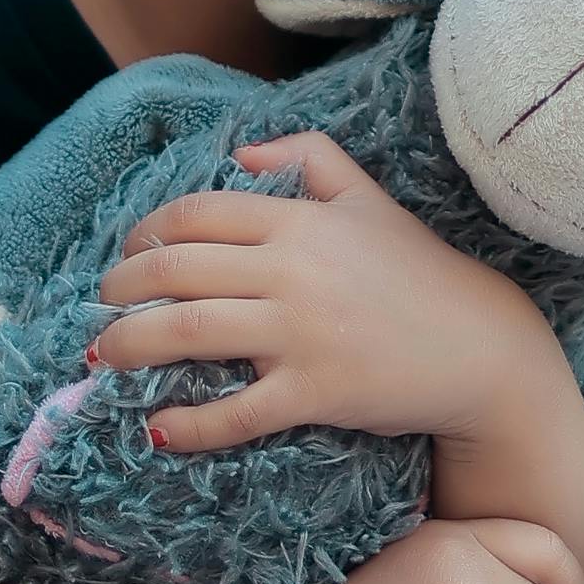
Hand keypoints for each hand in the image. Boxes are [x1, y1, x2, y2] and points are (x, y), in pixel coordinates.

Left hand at [87, 133, 569, 455]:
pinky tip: (157, 429)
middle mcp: (291, 271)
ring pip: (186, 333)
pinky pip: (233, 412)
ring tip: (101, 358)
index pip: (195, 214)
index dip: (144, 233)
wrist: (482, 348)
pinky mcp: (314, 392)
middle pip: (174, 270)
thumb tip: (240, 154)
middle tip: (101, 309)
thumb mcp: (369, 198)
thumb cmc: (422, 272)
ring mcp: (300, 333)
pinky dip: (187, 424)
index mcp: (298, 221)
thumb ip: (310, 156)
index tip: (126, 256)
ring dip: (128, 347)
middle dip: (119, 290)